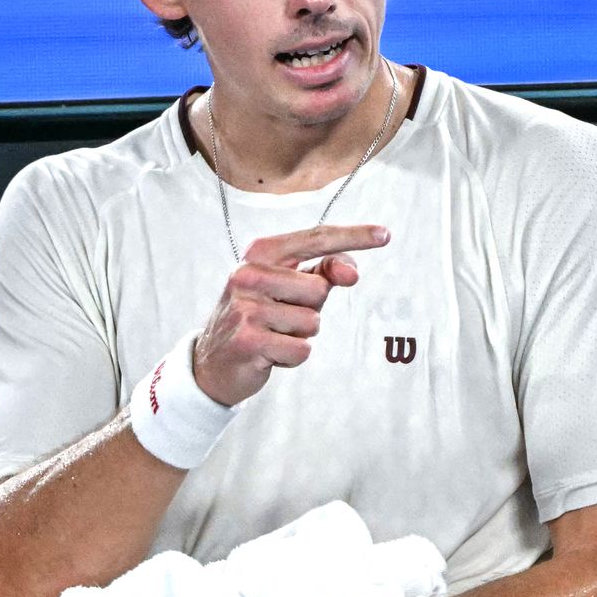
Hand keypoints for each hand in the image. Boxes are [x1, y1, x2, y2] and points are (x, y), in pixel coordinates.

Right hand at [192, 224, 389, 406]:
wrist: (212, 361)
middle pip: (319, 289)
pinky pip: (301, 350)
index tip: (384, 234)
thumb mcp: (288, 288)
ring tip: (273, 335)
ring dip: (301, 336)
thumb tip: (351, 272)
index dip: (353, 236)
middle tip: (280, 317)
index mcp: (260, 253)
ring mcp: (246, 308)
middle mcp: (249, 275)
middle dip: (310, 309)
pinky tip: (269, 354)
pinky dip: (292, 358)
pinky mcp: (249, 341)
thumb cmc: (259, 317)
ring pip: (312, 323)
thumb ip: (322, 272)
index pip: (316, 239)